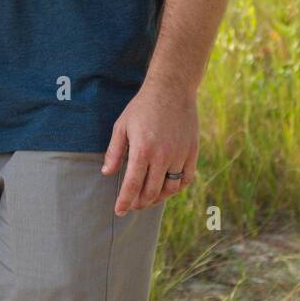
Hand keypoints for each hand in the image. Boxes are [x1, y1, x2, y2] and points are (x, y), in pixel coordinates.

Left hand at [101, 82, 198, 215]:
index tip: (119, 211)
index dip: (125, 202)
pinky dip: (176, 188)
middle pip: (151, 192)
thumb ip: (115, 151)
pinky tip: (167, 188)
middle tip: (132, 205)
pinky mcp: (192, 152)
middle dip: (140, 203)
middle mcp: (162, 156)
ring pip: (170, 189)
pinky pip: (186, 179)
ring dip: (158, 198)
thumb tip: (107, 173)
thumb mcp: (122, 125)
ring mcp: (179, 155)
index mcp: (142, 150)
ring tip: (148, 198)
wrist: (171, 89)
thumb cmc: (142, 107)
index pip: (132, 186)